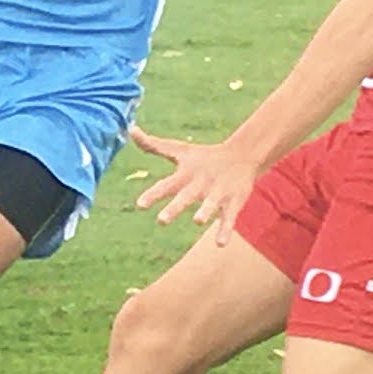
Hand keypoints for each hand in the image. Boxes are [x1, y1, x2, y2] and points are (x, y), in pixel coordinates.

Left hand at [129, 124, 261, 245]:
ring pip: (211, 204)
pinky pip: (229, 217)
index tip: (139, 206)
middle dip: (175, 207)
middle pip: (186, 196)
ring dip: (205, 212)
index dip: (153, 195)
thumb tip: (131, 129)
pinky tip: (220, 244)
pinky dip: (225, 230)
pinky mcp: (233, 201)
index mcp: (185, 174)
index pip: (166, 185)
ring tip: (198, 221)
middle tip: (162, 220)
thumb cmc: (204, 156)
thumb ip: (154, 145)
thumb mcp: (179, 150)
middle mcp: (200, 183)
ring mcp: (217, 192)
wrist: (242, 155)